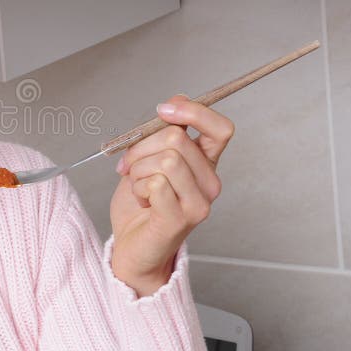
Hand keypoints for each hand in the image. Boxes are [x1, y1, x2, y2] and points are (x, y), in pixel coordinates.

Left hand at [108, 94, 234, 295]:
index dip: (193, 112)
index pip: (220, 128)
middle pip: (176, 139)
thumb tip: (175, 101)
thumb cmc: (139, 206)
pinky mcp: (181, 218)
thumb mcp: (148, 159)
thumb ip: (162, 133)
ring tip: (138, 187)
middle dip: (140, 147)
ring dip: (137, 170)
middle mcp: (209, 183)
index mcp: (205, 164)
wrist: (131, 248)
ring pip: (165, 159)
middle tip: (130, 166)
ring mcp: (199, 202)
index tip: (163, 110)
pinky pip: (155, 183)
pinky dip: (137, 188)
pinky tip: (141, 202)